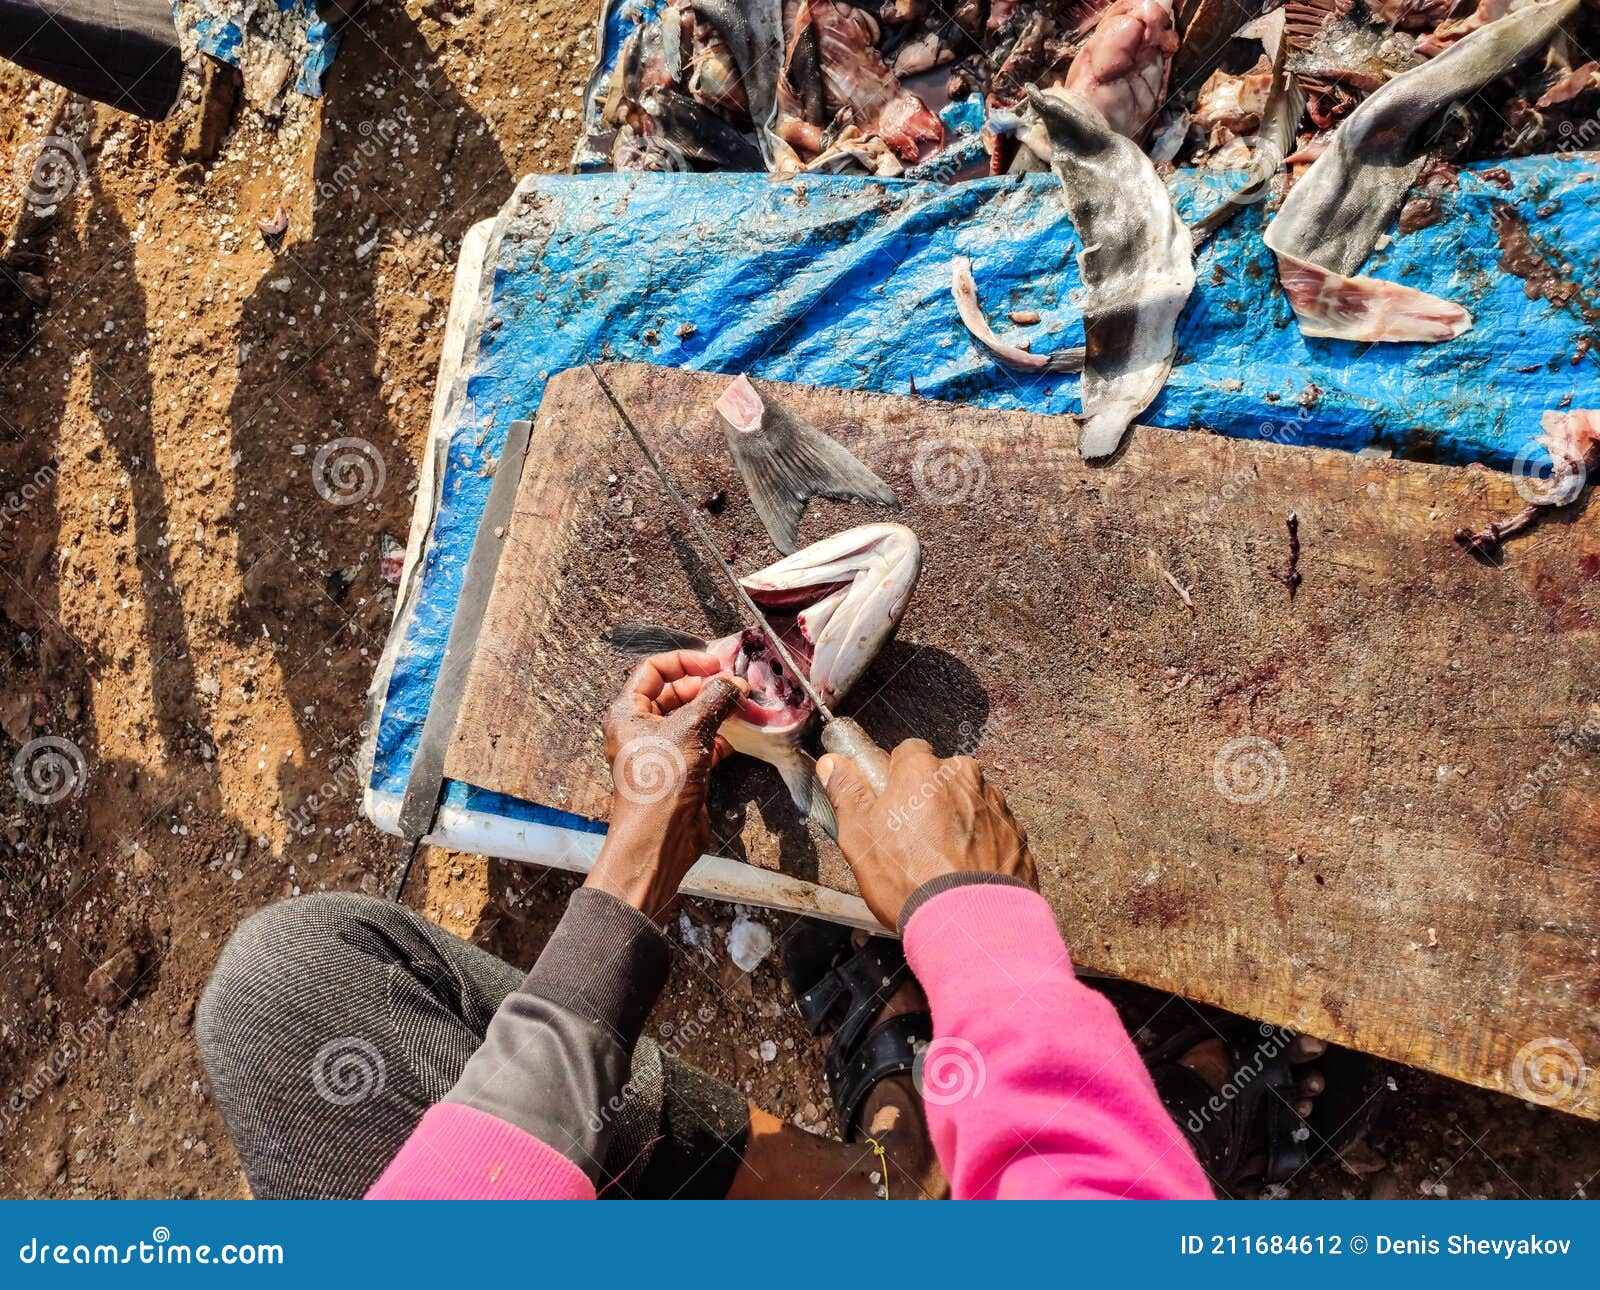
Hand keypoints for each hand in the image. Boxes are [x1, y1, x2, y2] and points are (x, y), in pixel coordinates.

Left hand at [586, 650, 747, 921]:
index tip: (715, 664)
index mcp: (628, 712)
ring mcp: (659, 751)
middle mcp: (639, 728)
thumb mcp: (690, 732)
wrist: (659, 840)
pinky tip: (733, 741)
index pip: (653, 670)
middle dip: (705, 688)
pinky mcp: (677, 771)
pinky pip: (698, 744)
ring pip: (689, 719)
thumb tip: (735, 682)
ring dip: (715, 713)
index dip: (684, 661)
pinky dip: (717, 739)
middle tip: (734, 686)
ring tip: (740, 709)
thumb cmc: (661, 784)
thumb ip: (714, 700)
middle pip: (673, 692)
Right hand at [818, 739, 1034, 929]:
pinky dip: (980, 844)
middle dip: (928, 800)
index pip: (908, 753)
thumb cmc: (911, 880)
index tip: (889, 804)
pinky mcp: (1016, 834)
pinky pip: (992, 829)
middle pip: (940, 778)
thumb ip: (848, 794)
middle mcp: (965, 777)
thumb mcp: (859, 838)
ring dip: (955, 821)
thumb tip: (834, 766)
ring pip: (968, 803)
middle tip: (912, 840)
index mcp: (924, 770)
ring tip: (940, 863)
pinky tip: (965, 872)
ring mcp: (995, 805)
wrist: (971, 924)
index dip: (895, 779)